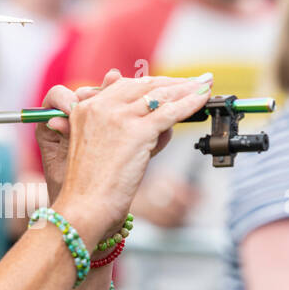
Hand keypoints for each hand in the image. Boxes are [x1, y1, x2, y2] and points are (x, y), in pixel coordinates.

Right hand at [43, 69, 212, 244]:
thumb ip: (126, 128)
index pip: (126, 87)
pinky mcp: (136, 132)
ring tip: (204, 85)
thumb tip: (162, 119)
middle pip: (144, 86)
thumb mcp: (103, 148)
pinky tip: (203, 97)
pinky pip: (170, 112)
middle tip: (194, 81)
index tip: (170, 84)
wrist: (84, 208)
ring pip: (159, 96)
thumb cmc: (91, 187)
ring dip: (186, 88)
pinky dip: (190, 102)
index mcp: (86, 109)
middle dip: (173, 83)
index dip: (152, 84)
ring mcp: (118, 117)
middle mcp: (100, 107)